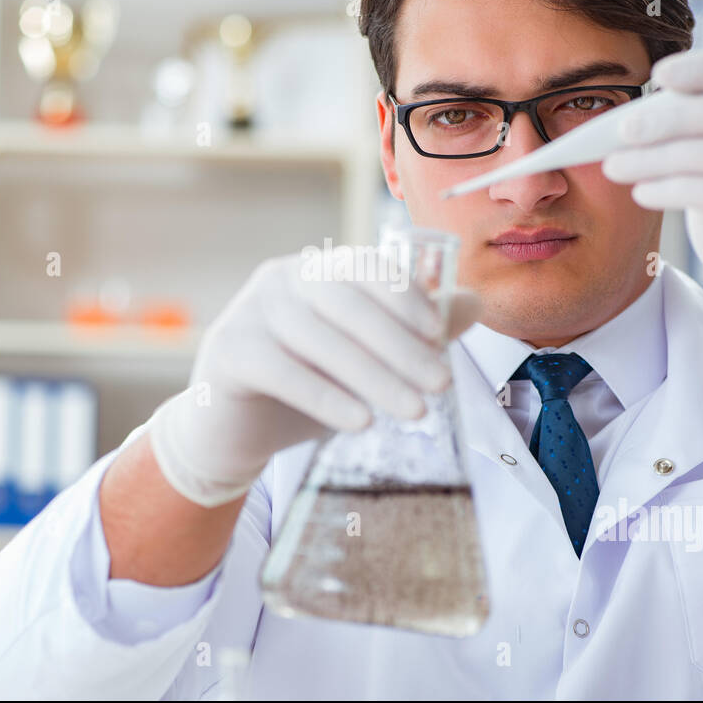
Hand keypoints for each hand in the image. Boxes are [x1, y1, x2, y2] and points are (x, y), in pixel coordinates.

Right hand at [147, 250, 480, 506]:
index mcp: (316, 270)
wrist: (232, 432)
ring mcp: (248, 312)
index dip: (407, 298)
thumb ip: (416, 330)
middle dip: (400, 345)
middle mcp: (280, 279)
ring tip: (414, 413)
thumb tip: (475, 304)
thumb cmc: (305, 388)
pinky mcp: (227, 352)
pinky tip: (361, 422)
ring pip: (318, 338)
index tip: (443, 335)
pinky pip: (280, 371)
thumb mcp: (365, 360)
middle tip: (441, 384)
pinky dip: (325, 397)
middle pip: (346, 302)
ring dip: (374, 376)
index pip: (366, 269)